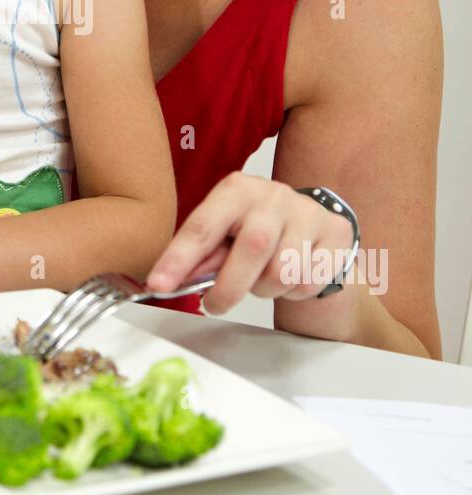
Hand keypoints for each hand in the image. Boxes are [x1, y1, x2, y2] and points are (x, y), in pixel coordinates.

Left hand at [144, 172, 356, 314]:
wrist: (311, 227)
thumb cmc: (257, 231)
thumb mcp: (224, 236)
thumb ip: (200, 256)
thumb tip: (168, 280)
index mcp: (236, 189)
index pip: (203, 226)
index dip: (178, 258)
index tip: (159, 285)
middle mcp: (273, 194)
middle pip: (251, 248)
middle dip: (228, 287)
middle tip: (214, 305)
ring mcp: (307, 211)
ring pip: (283, 271)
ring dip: (266, 290)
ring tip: (263, 279)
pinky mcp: (336, 233)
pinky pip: (308, 281)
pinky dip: (294, 291)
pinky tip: (292, 275)